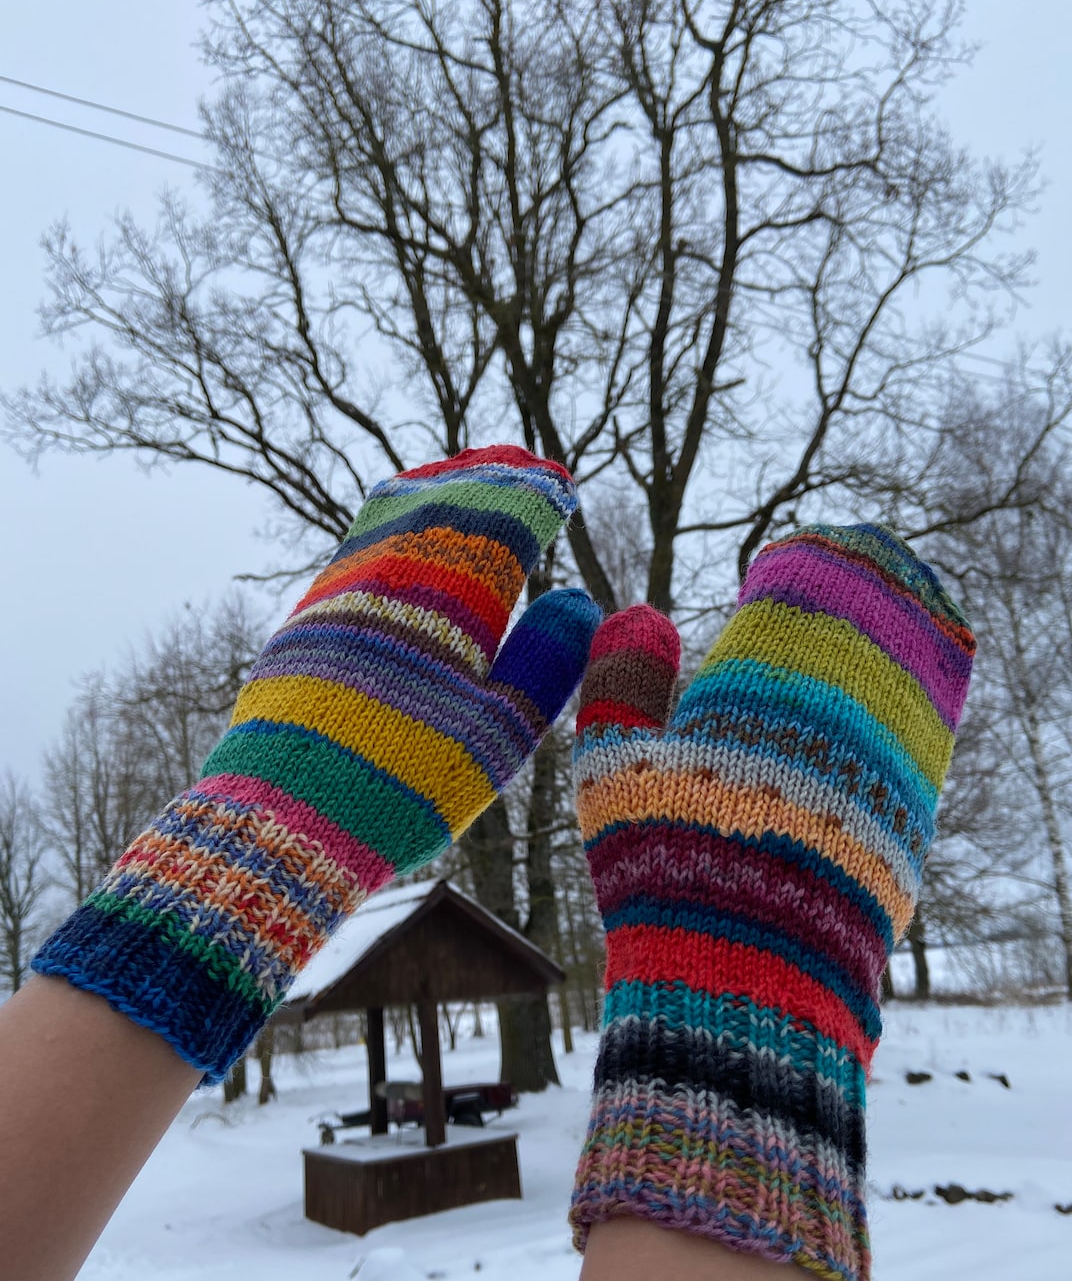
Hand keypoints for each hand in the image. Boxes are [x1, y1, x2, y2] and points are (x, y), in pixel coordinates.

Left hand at [32, 445, 600, 1079]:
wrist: (284, 819)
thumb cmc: (406, 785)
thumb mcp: (499, 734)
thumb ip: (545, 662)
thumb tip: (578, 598)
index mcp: (447, 603)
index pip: (500, 522)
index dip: (535, 496)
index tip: (563, 481)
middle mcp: (387, 580)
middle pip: (445, 500)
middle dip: (490, 475)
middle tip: (525, 461)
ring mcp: (338, 594)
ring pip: (391, 513)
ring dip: (436, 487)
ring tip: (465, 475)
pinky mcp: (305, 621)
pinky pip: (356, 543)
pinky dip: (393, 521)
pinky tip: (404, 535)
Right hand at [568, 524, 973, 1280]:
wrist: (753, 970)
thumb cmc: (667, 863)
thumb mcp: (616, 767)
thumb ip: (623, 678)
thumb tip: (638, 610)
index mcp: (767, 671)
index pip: (806, 575)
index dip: (801, 558)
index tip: (784, 559)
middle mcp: (847, 694)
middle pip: (875, 601)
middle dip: (861, 577)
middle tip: (847, 564)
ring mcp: (895, 748)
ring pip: (919, 651)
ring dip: (902, 622)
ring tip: (884, 610)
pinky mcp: (919, 803)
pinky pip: (936, 717)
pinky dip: (922, 688)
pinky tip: (899, 692)